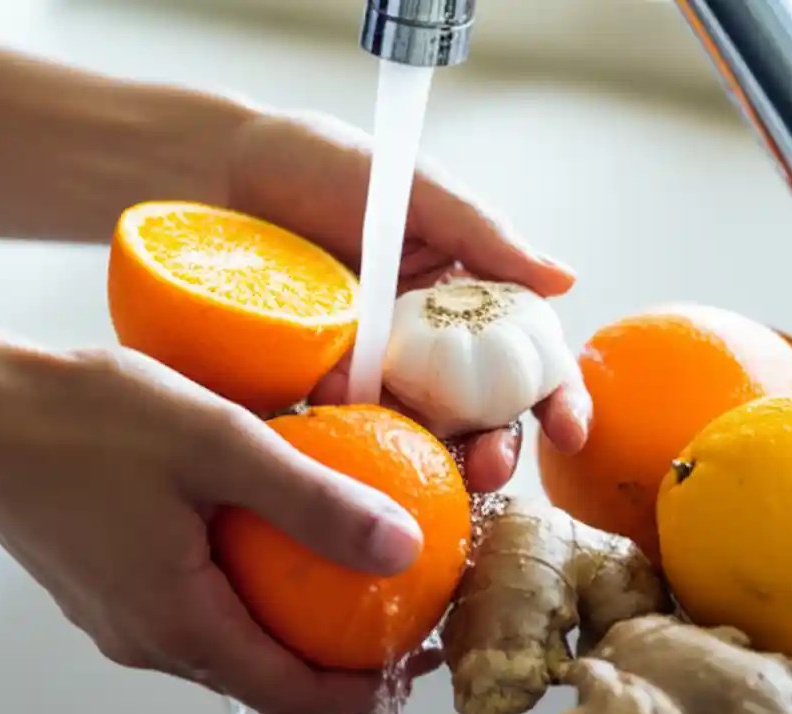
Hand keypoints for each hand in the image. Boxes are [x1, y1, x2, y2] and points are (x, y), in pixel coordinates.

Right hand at [0, 348, 437, 713]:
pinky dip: (245, 589)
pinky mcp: (105, 585)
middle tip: (396, 600)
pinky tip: (263, 530)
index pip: (293, 698)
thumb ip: (310, 499)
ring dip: (292, 619)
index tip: (418, 649)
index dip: (366, 689)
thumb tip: (401, 546)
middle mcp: (145, 638)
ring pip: (228, 642)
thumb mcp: (215, 444)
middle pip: (264, 678)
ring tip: (340, 561)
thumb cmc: (77, 420)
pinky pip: (192, 607)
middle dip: (339, 655)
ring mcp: (120, 616)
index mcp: (177, 623)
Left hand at [225, 111, 591, 492]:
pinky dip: (350, 432)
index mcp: (463, 295)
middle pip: (479, 411)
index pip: (526, 355)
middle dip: (495, 448)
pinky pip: (341, 421)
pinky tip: (343, 430)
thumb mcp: (414, 190)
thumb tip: (567, 280)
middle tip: (489, 470)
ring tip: (428, 472)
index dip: (556, 395)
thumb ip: (485, 236)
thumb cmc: (326, 163)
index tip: (569, 431)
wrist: (222, 168)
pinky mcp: (314, 380)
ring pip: (416, 429)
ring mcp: (369, 366)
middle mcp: (424, 340)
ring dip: (430, 459)